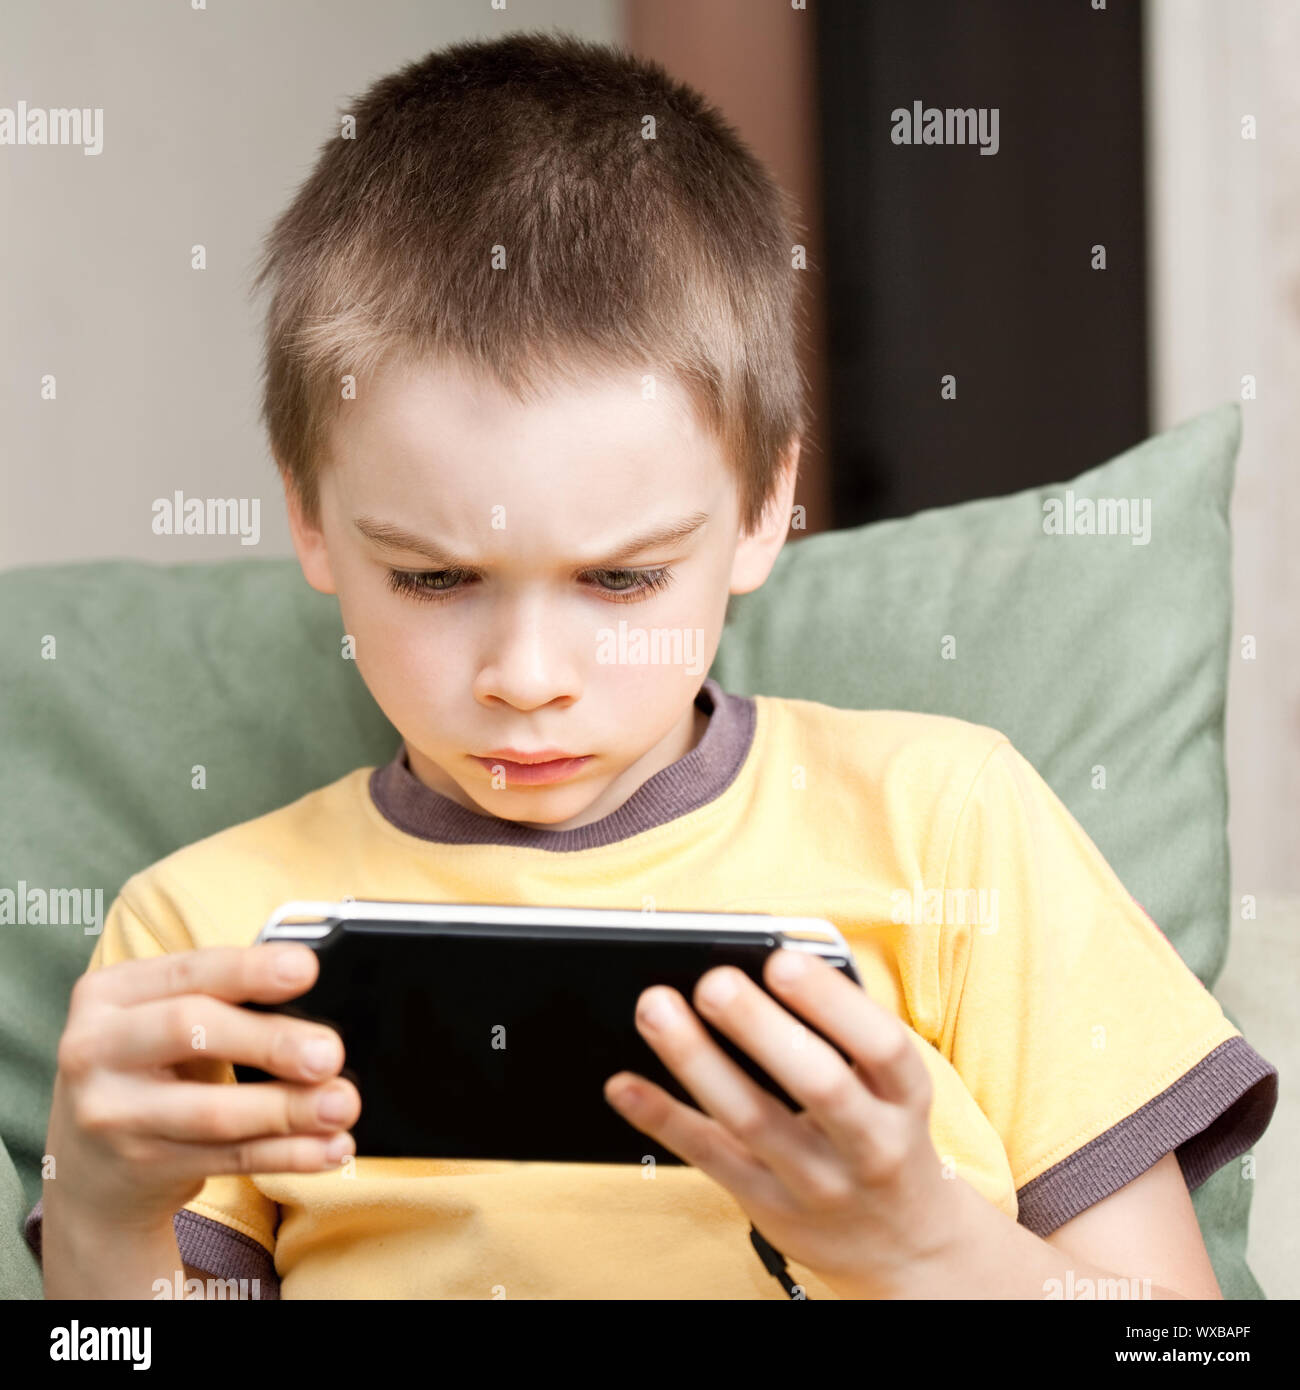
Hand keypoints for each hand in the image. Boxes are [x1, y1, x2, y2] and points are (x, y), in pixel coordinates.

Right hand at [45, 944, 359, 1234]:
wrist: (90, 1169)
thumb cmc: (151, 1067)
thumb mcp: (164, 1021)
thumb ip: (225, 1002)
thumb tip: (317, 1005)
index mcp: (109, 994)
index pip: (189, 972)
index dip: (249, 969)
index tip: (306, 968)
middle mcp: (95, 1049)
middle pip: (192, 1030)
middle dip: (271, 1041)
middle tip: (331, 1053)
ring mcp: (111, 1114)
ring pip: (215, 1110)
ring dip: (290, 1110)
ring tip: (342, 1104)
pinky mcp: (141, 1166)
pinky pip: (229, 1159)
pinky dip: (288, 1153)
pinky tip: (328, 1147)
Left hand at [603, 949, 961, 1298]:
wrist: (904, 1243)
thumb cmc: (883, 1128)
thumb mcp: (892, 1086)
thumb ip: (842, 1032)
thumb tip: (763, 963)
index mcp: (904, 1096)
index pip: (882, 1046)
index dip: (832, 1001)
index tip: (781, 959)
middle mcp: (870, 1143)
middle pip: (818, 1085)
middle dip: (761, 1028)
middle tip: (713, 982)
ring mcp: (817, 1181)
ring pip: (753, 1120)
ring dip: (697, 1060)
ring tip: (655, 1009)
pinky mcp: (768, 1205)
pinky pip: (710, 1158)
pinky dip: (662, 1118)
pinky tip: (623, 1084)